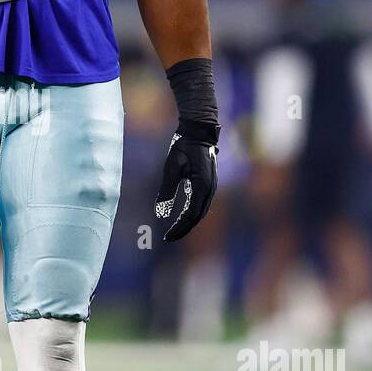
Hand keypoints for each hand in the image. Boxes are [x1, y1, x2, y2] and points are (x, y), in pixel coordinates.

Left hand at [155, 122, 218, 241]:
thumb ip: (167, 189)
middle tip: (168, 238)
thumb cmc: (184, 147)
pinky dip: (191, 214)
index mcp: (202, 186)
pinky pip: (200, 204)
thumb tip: (160, 213)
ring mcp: (210, 187)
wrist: (199, 132)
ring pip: (200, 212)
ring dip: (187, 223)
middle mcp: (209, 189)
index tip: (166, 237)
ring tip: (173, 231)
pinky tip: (180, 217)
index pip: (191, 215)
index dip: (179, 228)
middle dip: (183, 229)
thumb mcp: (172, 166)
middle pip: (197, 217)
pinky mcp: (208, 184)